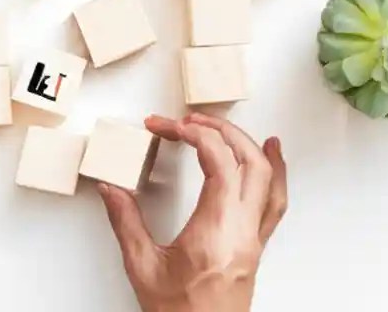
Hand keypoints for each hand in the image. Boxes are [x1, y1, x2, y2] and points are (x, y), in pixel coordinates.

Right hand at [98, 113, 288, 311]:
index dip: (192, 133)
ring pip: (267, 177)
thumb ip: (126, 223)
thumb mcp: (143, 268)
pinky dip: (275, 171)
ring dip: (247, 144)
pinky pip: (276, 201)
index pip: (217, 161)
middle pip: (247, 161)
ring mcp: (254, 239)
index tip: (167, 127)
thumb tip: (111, 189)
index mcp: (216, 230)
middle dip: (218, 130)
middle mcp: (243, 231)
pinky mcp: (256, 247)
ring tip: (226, 125)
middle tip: (188, 120)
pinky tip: (271, 156)